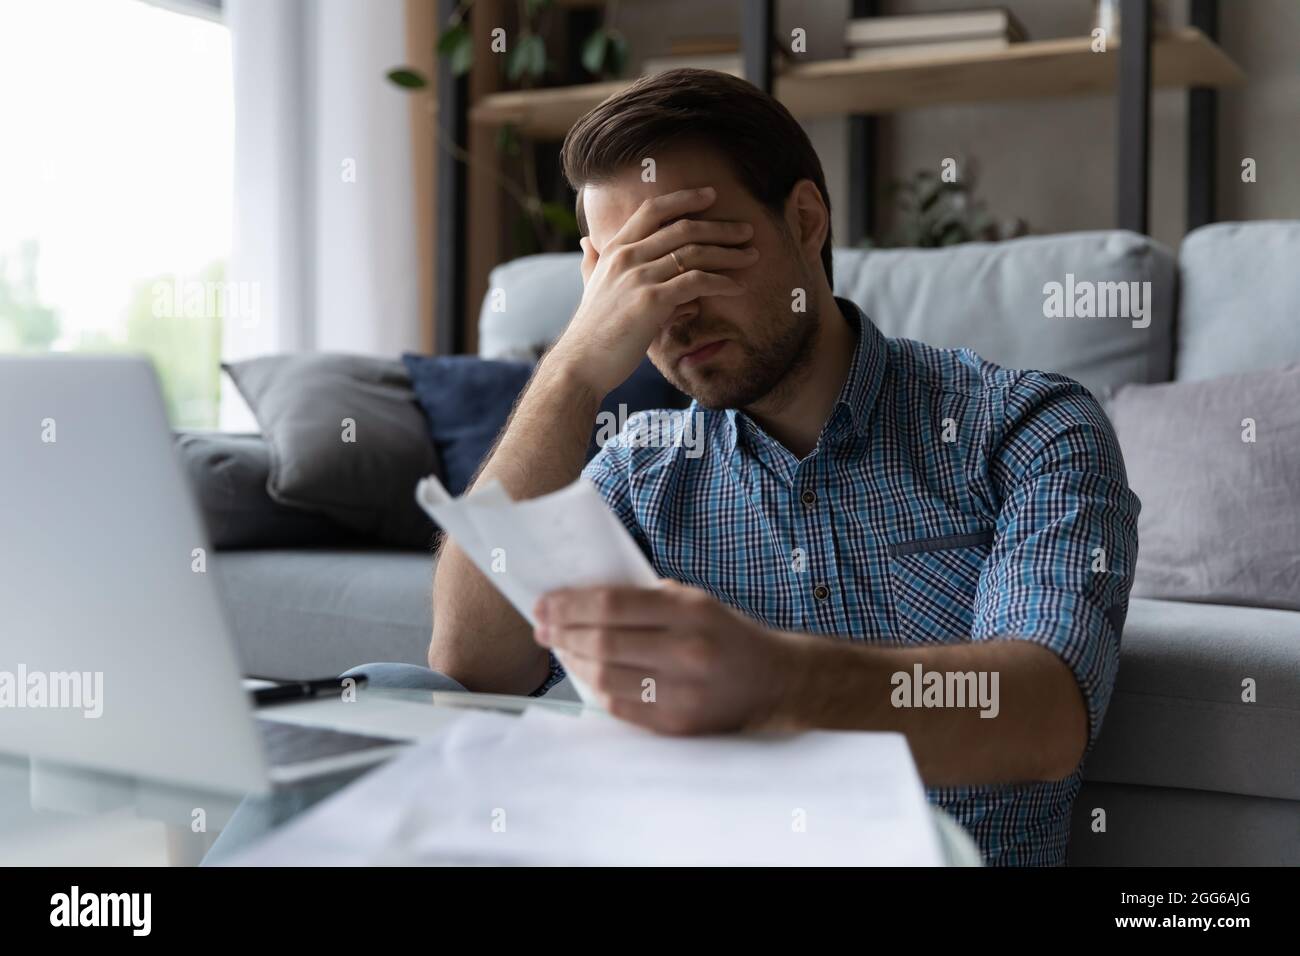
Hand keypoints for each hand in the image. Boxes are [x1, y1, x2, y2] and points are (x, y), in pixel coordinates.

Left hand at [533, 580, 797, 733]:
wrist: (775, 681)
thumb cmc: (726, 634)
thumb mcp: (695, 601)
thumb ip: (647, 598)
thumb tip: (584, 599)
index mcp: (689, 611)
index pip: (612, 604)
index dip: (570, 604)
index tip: (545, 603)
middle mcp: (686, 651)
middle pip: (602, 643)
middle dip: (562, 633)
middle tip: (542, 627)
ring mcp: (682, 692)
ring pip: (605, 678)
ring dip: (574, 662)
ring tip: (561, 649)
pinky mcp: (678, 723)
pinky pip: (620, 707)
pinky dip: (597, 688)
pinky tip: (588, 675)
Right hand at [547, 187, 757, 397]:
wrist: (582, 363)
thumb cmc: (592, 330)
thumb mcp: (589, 287)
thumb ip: (591, 262)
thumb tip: (586, 243)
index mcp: (614, 249)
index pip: (652, 210)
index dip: (684, 198)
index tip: (711, 195)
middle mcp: (626, 257)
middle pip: (682, 229)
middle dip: (720, 228)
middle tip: (746, 230)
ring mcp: (638, 277)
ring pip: (694, 253)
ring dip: (729, 254)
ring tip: (752, 256)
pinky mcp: (652, 301)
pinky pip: (696, 282)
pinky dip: (721, 283)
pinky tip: (737, 287)